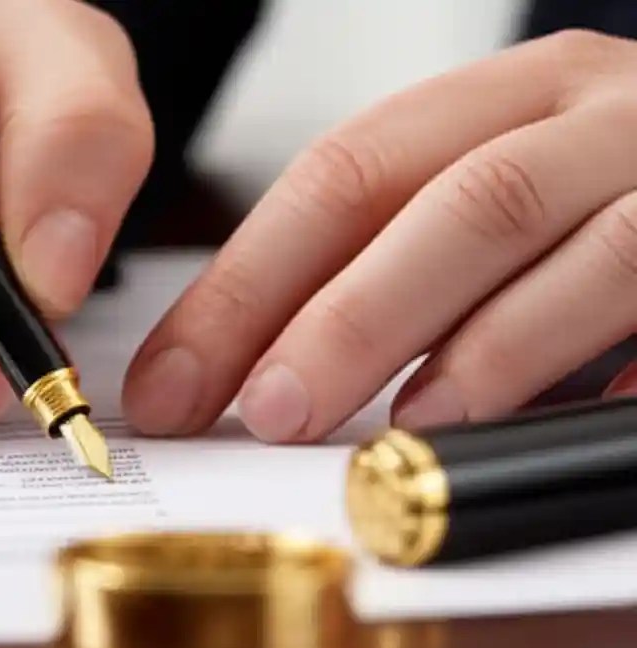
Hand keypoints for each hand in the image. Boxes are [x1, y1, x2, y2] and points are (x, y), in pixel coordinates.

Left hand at [124, 30, 636, 441]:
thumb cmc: (599, 194)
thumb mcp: (487, 196)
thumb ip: (393, 262)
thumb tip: (259, 371)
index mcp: (497, 99)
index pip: (342, 176)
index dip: (246, 286)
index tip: (174, 383)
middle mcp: (586, 114)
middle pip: (448, 202)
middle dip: (345, 317)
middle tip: (270, 412)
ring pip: (571, 248)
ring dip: (474, 349)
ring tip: (402, 427)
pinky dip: (600, 373)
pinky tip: (539, 426)